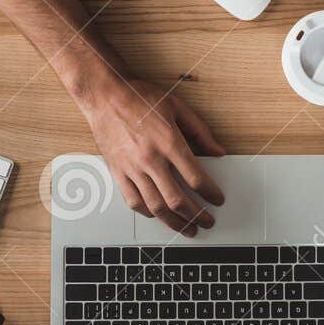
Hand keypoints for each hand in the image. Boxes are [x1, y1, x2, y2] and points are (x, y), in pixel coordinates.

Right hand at [77, 76, 225, 235]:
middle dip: (197, 215)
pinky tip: (158, 215)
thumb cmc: (139, 98)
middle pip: (177, 200)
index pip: (196, 178)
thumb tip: (219, 151)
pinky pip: (133, 201)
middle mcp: (151, 159)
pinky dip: (148, 213)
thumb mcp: (177, 107)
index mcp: (169, 142)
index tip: (218, 200)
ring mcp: (132, 168)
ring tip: (187, 228)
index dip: (211, 193)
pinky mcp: (118, 172)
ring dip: (174, 222)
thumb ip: (200, 131)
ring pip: (156, 206)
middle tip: (207, 221)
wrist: (104, 96)